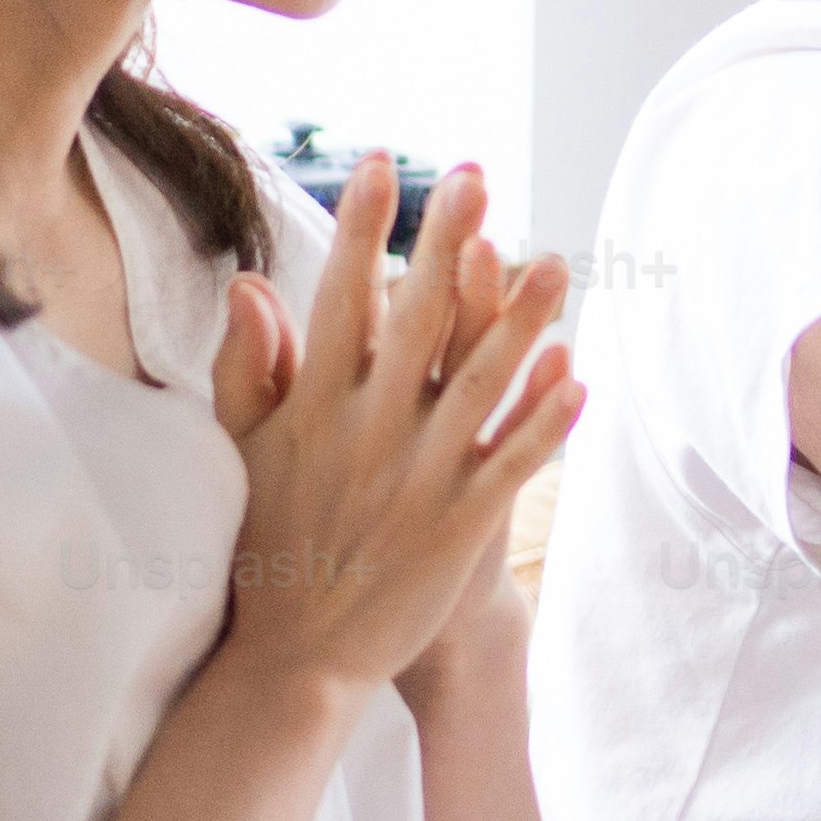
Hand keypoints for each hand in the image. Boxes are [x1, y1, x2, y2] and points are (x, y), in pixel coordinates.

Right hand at [205, 156, 580, 699]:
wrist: (298, 657)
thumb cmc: (270, 540)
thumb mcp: (243, 453)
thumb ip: (248, 368)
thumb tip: (248, 285)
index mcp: (313, 406)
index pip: (340, 298)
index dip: (361, 229)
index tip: (382, 164)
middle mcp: (367, 429)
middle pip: (418, 319)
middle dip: (447, 242)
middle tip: (477, 174)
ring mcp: (418, 475)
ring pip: (480, 381)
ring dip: (521, 321)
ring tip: (556, 262)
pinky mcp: (462, 523)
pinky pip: (512, 461)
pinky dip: (543, 420)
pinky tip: (577, 376)